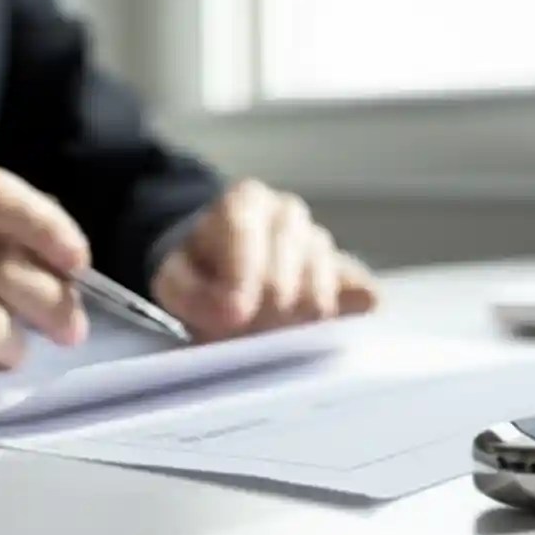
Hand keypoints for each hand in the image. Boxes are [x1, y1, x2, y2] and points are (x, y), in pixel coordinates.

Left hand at [151, 180, 377, 340]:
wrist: (226, 267)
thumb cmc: (201, 271)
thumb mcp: (174, 276)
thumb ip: (188, 292)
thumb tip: (229, 313)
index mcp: (246, 200)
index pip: (245, 239)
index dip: (237, 286)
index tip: (230, 319)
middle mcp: (288, 213)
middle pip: (282, 282)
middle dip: (258, 319)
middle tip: (241, 335)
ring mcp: (323, 242)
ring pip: (317, 301)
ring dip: (288, 329)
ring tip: (265, 331)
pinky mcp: (352, 274)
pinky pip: (360, 301)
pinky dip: (336, 324)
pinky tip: (307, 331)